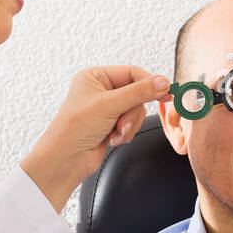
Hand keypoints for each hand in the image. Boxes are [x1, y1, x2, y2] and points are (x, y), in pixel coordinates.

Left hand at [21, 65, 170, 211]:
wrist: (66, 159)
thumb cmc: (75, 128)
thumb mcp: (110, 105)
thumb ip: (139, 93)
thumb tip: (163, 81)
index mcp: (95, 76)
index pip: (132, 73)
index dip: (150, 83)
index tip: (166, 92)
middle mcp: (101, 90)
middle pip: (137, 94)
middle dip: (132, 112)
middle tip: (123, 123)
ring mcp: (106, 108)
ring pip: (136, 111)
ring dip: (128, 125)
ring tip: (115, 133)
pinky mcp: (111, 124)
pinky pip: (131, 124)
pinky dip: (125, 133)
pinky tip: (112, 139)